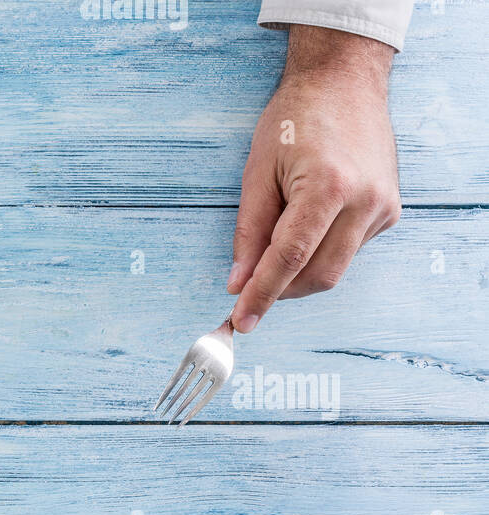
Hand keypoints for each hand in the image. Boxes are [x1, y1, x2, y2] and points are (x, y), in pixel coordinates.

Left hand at [230, 25, 400, 333]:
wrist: (344, 81)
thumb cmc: (295, 118)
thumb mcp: (257, 172)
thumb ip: (249, 232)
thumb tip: (238, 282)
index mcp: (328, 187)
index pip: (290, 259)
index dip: (262, 295)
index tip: (242, 321)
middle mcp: (364, 200)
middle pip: (317, 276)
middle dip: (279, 290)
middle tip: (249, 288)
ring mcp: (383, 207)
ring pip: (334, 270)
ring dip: (298, 273)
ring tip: (278, 240)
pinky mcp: (389, 210)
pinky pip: (348, 252)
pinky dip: (320, 252)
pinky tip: (308, 223)